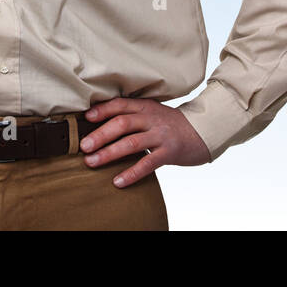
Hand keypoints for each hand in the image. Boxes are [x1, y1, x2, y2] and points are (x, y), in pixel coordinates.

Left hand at [79, 97, 210, 186]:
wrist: (204, 131)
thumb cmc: (172, 125)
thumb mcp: (153, 113)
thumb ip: (133, 116)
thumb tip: (101, 124)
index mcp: (146, 107)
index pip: (120, 105)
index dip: (102, 111)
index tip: (85, 118)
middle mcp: (152, 118)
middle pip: (122, 123)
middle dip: (100, 135)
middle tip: (83, 146)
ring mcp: (161, 135)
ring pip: (131, 143)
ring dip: (109, 153)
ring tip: (92, 162)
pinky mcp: (169, 152)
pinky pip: (147, 164)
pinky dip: (131, 173)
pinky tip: (118, 181)